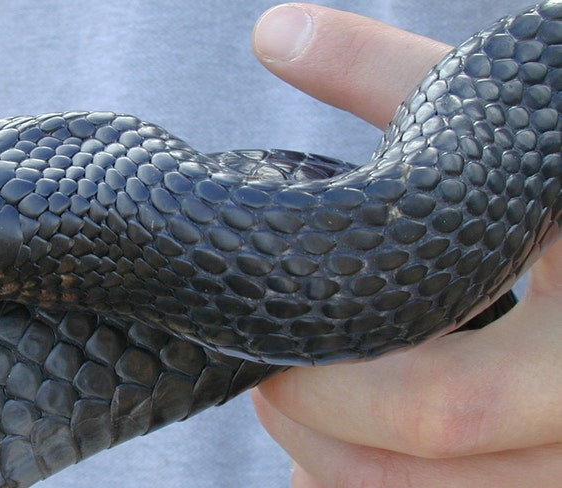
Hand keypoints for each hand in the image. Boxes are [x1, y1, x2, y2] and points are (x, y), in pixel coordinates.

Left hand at [250, 4, 561, 486]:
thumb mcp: (511, 121)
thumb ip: (388, 76)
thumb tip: (275, 30)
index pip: (437, 404)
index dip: (324, 397)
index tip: (262, 354)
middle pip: (426, 476)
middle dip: (318, 438)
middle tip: (270, 385)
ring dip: (349, 474)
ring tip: (306, 415)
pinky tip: (354, 452)